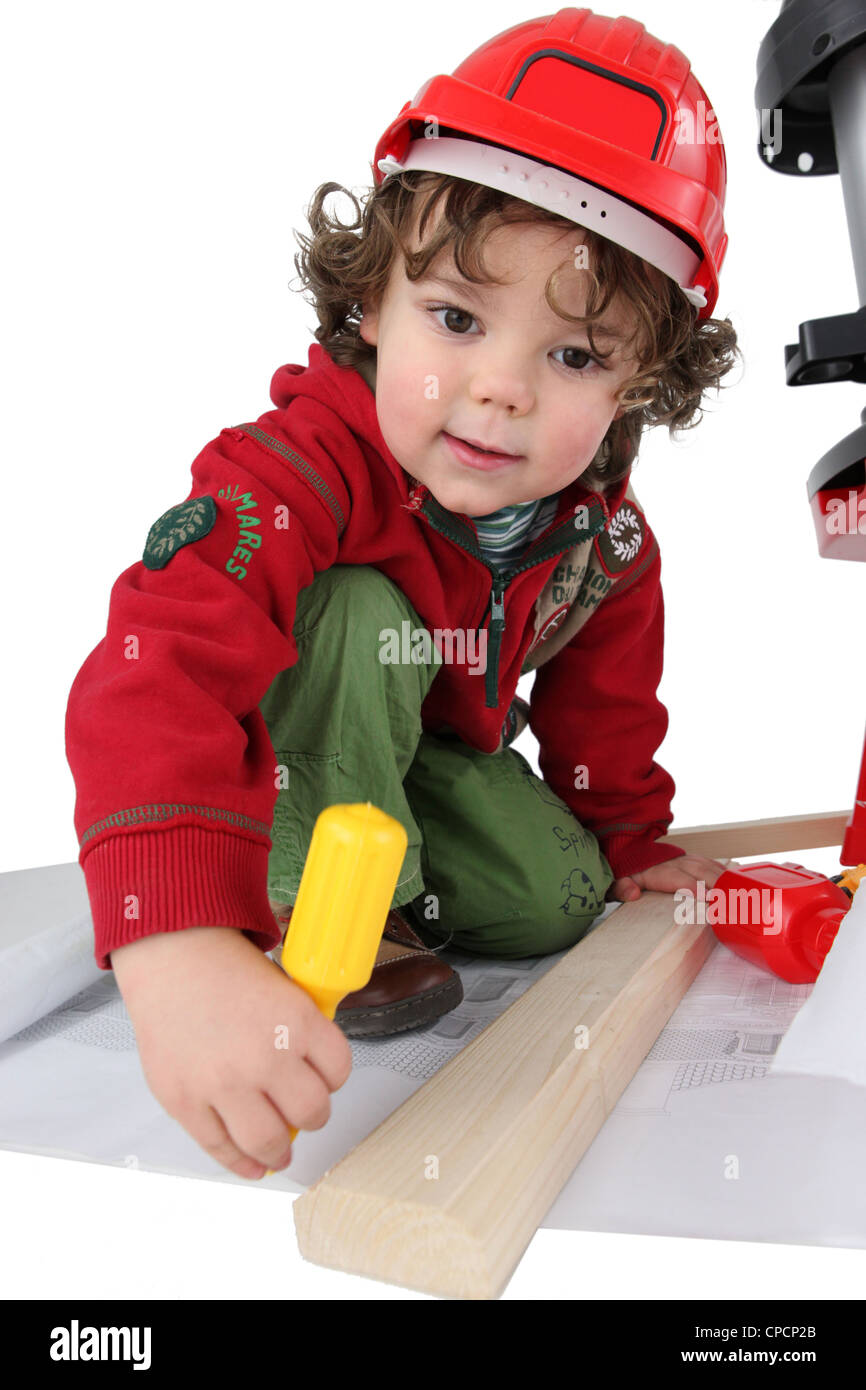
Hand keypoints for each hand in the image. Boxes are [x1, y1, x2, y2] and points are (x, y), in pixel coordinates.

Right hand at [111, 926, 352, 1180]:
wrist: (171, 956)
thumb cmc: (225, 967)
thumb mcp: (284, 985)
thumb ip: (302, 1028)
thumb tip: (314, 1071)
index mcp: (297, 1021)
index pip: (339, 1069)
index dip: (333, 1077)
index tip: (325, 1080)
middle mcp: (265, 1055)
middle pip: (311, 1111)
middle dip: (312, 1116)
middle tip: (304, 1115)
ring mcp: (223, 1083)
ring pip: (267, 1141)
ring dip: (279, 1152)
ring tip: (279, 1153)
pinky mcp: (185, 1100)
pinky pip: (220, 1146)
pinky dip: (240, 1163)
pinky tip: (251, 1166)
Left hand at [606, 855, 742, 902]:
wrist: (627, 852)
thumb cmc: (624, 873)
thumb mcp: (615, 883)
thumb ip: (621, 888)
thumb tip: (632, 894)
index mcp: (655, 870)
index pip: (676, 878)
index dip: (692, 887)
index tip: (707, 898)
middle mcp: (673, 862)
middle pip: (698, 871)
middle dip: (716, 884)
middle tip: (733, 900)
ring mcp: (683, 859)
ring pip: (707, 866)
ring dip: (723, 879)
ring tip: (740, 893)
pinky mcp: (690, 860)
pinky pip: (710, 863)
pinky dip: (723, 872)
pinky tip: (736, 881)